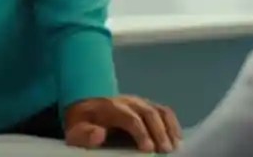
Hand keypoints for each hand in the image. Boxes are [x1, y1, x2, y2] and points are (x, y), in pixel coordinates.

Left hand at [64, 95, 182, 152]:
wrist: (84, 109)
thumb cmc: (82, 124)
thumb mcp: (75, 131)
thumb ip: (84, 134)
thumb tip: (99, 135)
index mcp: (110, 106)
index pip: (129, 117)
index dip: (141, 132)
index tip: (148, 149)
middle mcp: (127, 101)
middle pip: (148, 112)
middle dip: (159, 132)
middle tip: (165, 151)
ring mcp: (139, 102)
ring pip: (159, 110)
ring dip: (169, 129)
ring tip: (174, 147)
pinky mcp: (147, 107)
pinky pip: (164, 112)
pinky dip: (173, 124)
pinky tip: (177, 139)